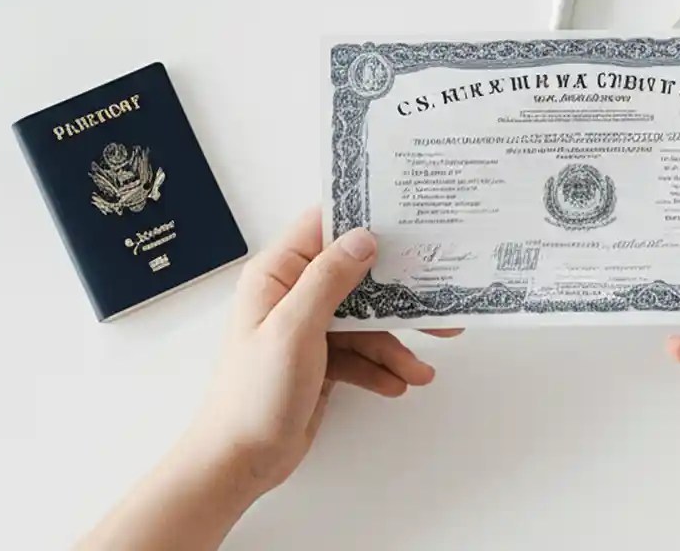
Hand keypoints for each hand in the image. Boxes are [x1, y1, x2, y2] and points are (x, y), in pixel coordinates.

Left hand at [185, 208, 458, 495]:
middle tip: (438, 300)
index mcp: (278, 274)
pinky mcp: (320, 359)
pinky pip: (360, 353)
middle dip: (397, 294)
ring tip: (422, 370)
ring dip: (394, 344)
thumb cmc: (256, 391)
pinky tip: (398, 384)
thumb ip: (330, 279)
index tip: (407, 221)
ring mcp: (308, 328)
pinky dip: (381, 368)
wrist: (240, 460)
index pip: (324, 227)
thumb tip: (364, 237)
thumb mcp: (295, 328)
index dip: (363, 220)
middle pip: (356, 277)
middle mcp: (292, 294)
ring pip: (364, 321)